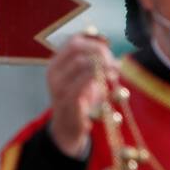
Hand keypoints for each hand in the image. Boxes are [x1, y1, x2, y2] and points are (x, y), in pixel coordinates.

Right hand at [46, 33, 117, 158]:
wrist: (67, 129)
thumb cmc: (79, 101)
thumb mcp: (82, 78)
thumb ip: (91, 63)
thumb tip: (109, 48)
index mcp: (55, 63)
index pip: (73, 41)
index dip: (93, 41)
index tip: (109, 50)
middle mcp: (53, 72)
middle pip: (77, 48)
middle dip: (100, 51)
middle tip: (115, 61)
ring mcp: (58, 86)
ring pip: (81, 62)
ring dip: (103, 63)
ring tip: (115, 70)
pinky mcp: (67, 100)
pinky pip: (84, 82)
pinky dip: (100, 77)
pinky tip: (111, 80)